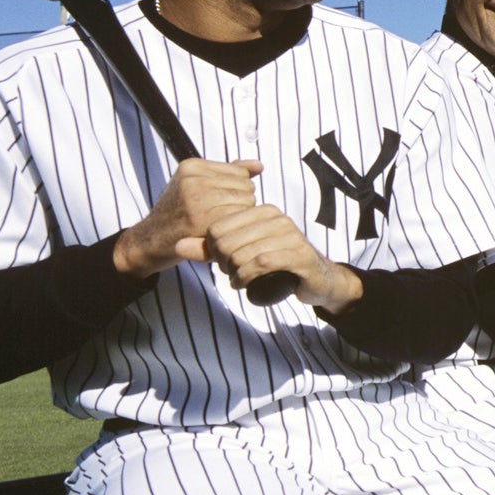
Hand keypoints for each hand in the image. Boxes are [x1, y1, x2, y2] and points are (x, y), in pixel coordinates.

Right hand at [113, 158, 261, 278]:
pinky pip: (236, 219)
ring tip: (216, 225)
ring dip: (237, 219)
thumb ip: (230, 174)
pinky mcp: (199, 220)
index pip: (241, 173)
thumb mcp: (197, 186)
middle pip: (246, 188)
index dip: (235, 193)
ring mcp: (196, 198)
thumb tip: (259, 166)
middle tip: (216, 217)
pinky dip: (232, 230)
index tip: (215, 204)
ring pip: (245, 204)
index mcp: (193, 166)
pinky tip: (218, 235)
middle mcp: (194, 178)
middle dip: (238, 205)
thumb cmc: (178, 214)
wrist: (149, 240)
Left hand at [202, 203, 361, 310]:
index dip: (212, 250)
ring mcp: (291, 235)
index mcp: (262, 211)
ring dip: (234, 273)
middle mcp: (278, 218)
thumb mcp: (240, 252)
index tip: (220, 262)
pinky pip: (262, 263)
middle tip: (229, 273)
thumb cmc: (276, 263)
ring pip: (243, 254)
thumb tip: (177, 246)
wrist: (317, 277)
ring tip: (236, 280)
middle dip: (223, 263)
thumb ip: (209, 249)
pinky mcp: (300, 255)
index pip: (218, 227)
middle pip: (228, 242)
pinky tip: (244, 283)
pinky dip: (246, 277)